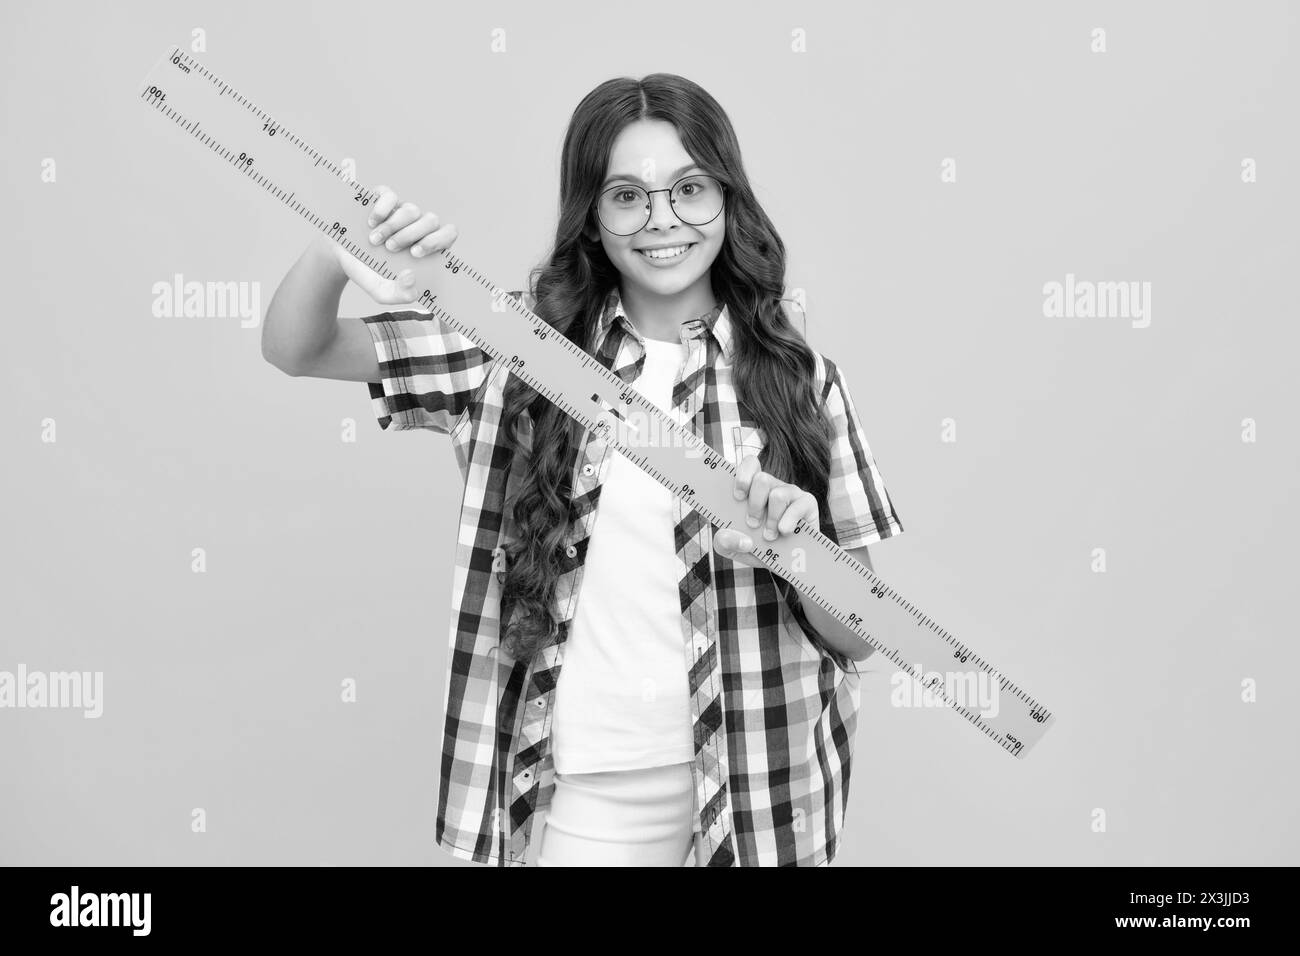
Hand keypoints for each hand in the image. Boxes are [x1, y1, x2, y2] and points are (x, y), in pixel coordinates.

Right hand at [326, 185, 459, 304]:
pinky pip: (390, 196)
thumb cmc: (367, 272)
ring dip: (393, 227)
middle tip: (392, 248)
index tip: (416, 253)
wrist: (339, 257)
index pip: (448, 234)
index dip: (438, 241)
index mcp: (425, 246)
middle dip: (412, 235)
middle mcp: (417, 226)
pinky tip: (371, 222)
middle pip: (431, 221)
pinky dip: (382, 209)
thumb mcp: (382, 291)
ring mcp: (400, 211)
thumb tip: (411, 277)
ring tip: (374, 241)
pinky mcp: (382, 198)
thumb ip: (400, 294)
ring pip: (412, 210)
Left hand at [712, 454, 819, 568]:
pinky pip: (796, 506)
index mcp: (751, 490)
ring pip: (777, 495)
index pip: (750, 464)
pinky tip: (784, 532)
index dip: (743, 475)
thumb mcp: (733, 549)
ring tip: (769, 536)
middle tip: (752, 524)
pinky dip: (787, 522)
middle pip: (761, 478)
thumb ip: (725, 543)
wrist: (784, 564)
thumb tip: (741, 539)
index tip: (738, 497)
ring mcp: (790, 493)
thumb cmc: (757, 549)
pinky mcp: (807, 503)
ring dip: (771, 519)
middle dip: (754, 504)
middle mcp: (771, 487)